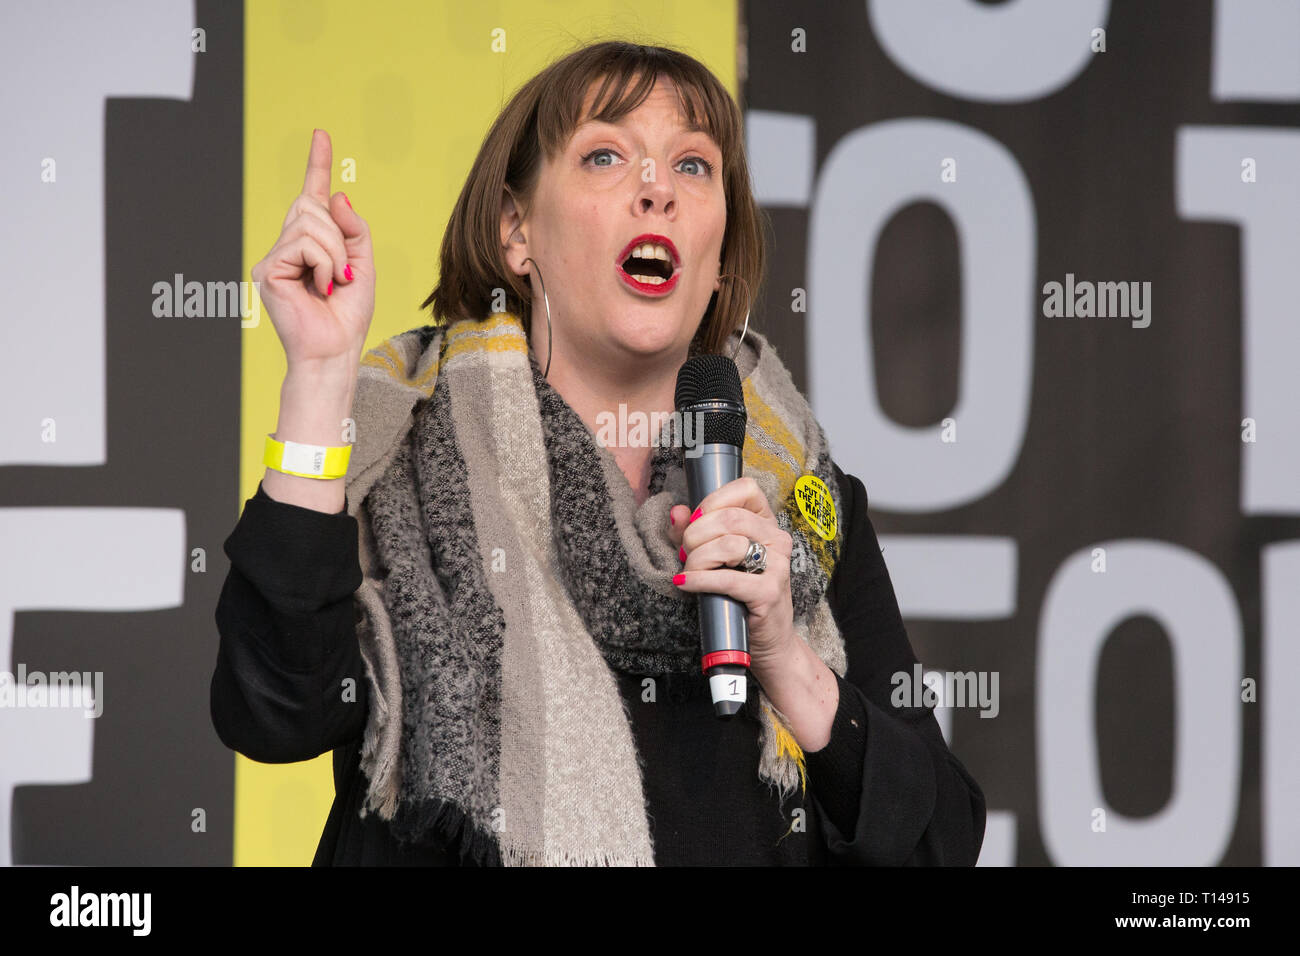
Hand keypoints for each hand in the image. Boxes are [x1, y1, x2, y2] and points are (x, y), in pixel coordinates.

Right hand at [250, 129, 375, 370]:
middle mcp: (289, 245)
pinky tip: (321, 287)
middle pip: (313, 206)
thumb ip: (354, 229)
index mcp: (312, 243)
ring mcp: (275, 256)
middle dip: (339, 236)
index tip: (322, 135)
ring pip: (310, 222)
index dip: (318, 165)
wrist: (335, 350)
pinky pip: (304, 243)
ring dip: (335, 253)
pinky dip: (323, 263)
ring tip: (334, 283)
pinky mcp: (269, 268)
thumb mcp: (363, 265)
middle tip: (344, 274)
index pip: (314, 196)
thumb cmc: (348, 314)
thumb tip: (338, 195)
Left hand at [667, 476, 796, 668]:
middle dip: (696, 534)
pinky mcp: (769, 592)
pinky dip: (699, 580)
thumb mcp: (714, 559)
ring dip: (697, 559)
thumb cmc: (736, 596)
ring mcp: (777, 566)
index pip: (746, 489)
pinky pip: (727, 579)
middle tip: (685, 554)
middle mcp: (777, 540)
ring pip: (728, 545)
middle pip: (730, 517)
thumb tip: (675, 511)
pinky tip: (685, 583)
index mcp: (766, 524)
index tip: (695, 520)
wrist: (764, 641)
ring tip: (688, 572)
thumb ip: (693, 533)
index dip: (714, 500)